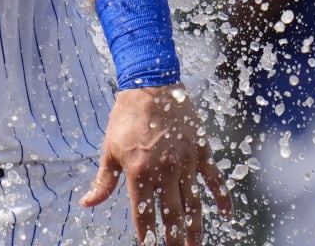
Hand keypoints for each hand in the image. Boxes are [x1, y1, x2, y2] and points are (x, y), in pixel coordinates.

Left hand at [80, 83, 230, 245]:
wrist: (151, 85)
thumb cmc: (126, 117)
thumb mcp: (110, 149)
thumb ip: (104, 181)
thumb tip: (87, 203)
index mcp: (140, 172)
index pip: (144, 214)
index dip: (146, 235)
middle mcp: (165, 171)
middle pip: (171, 215)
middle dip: (174, 238)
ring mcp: (186, 163)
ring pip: (193, 203)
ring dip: (195, 227)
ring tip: (195, 244)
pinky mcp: (201, 151)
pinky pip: (215, 180)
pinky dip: (223, 198)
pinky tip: (227, 216)